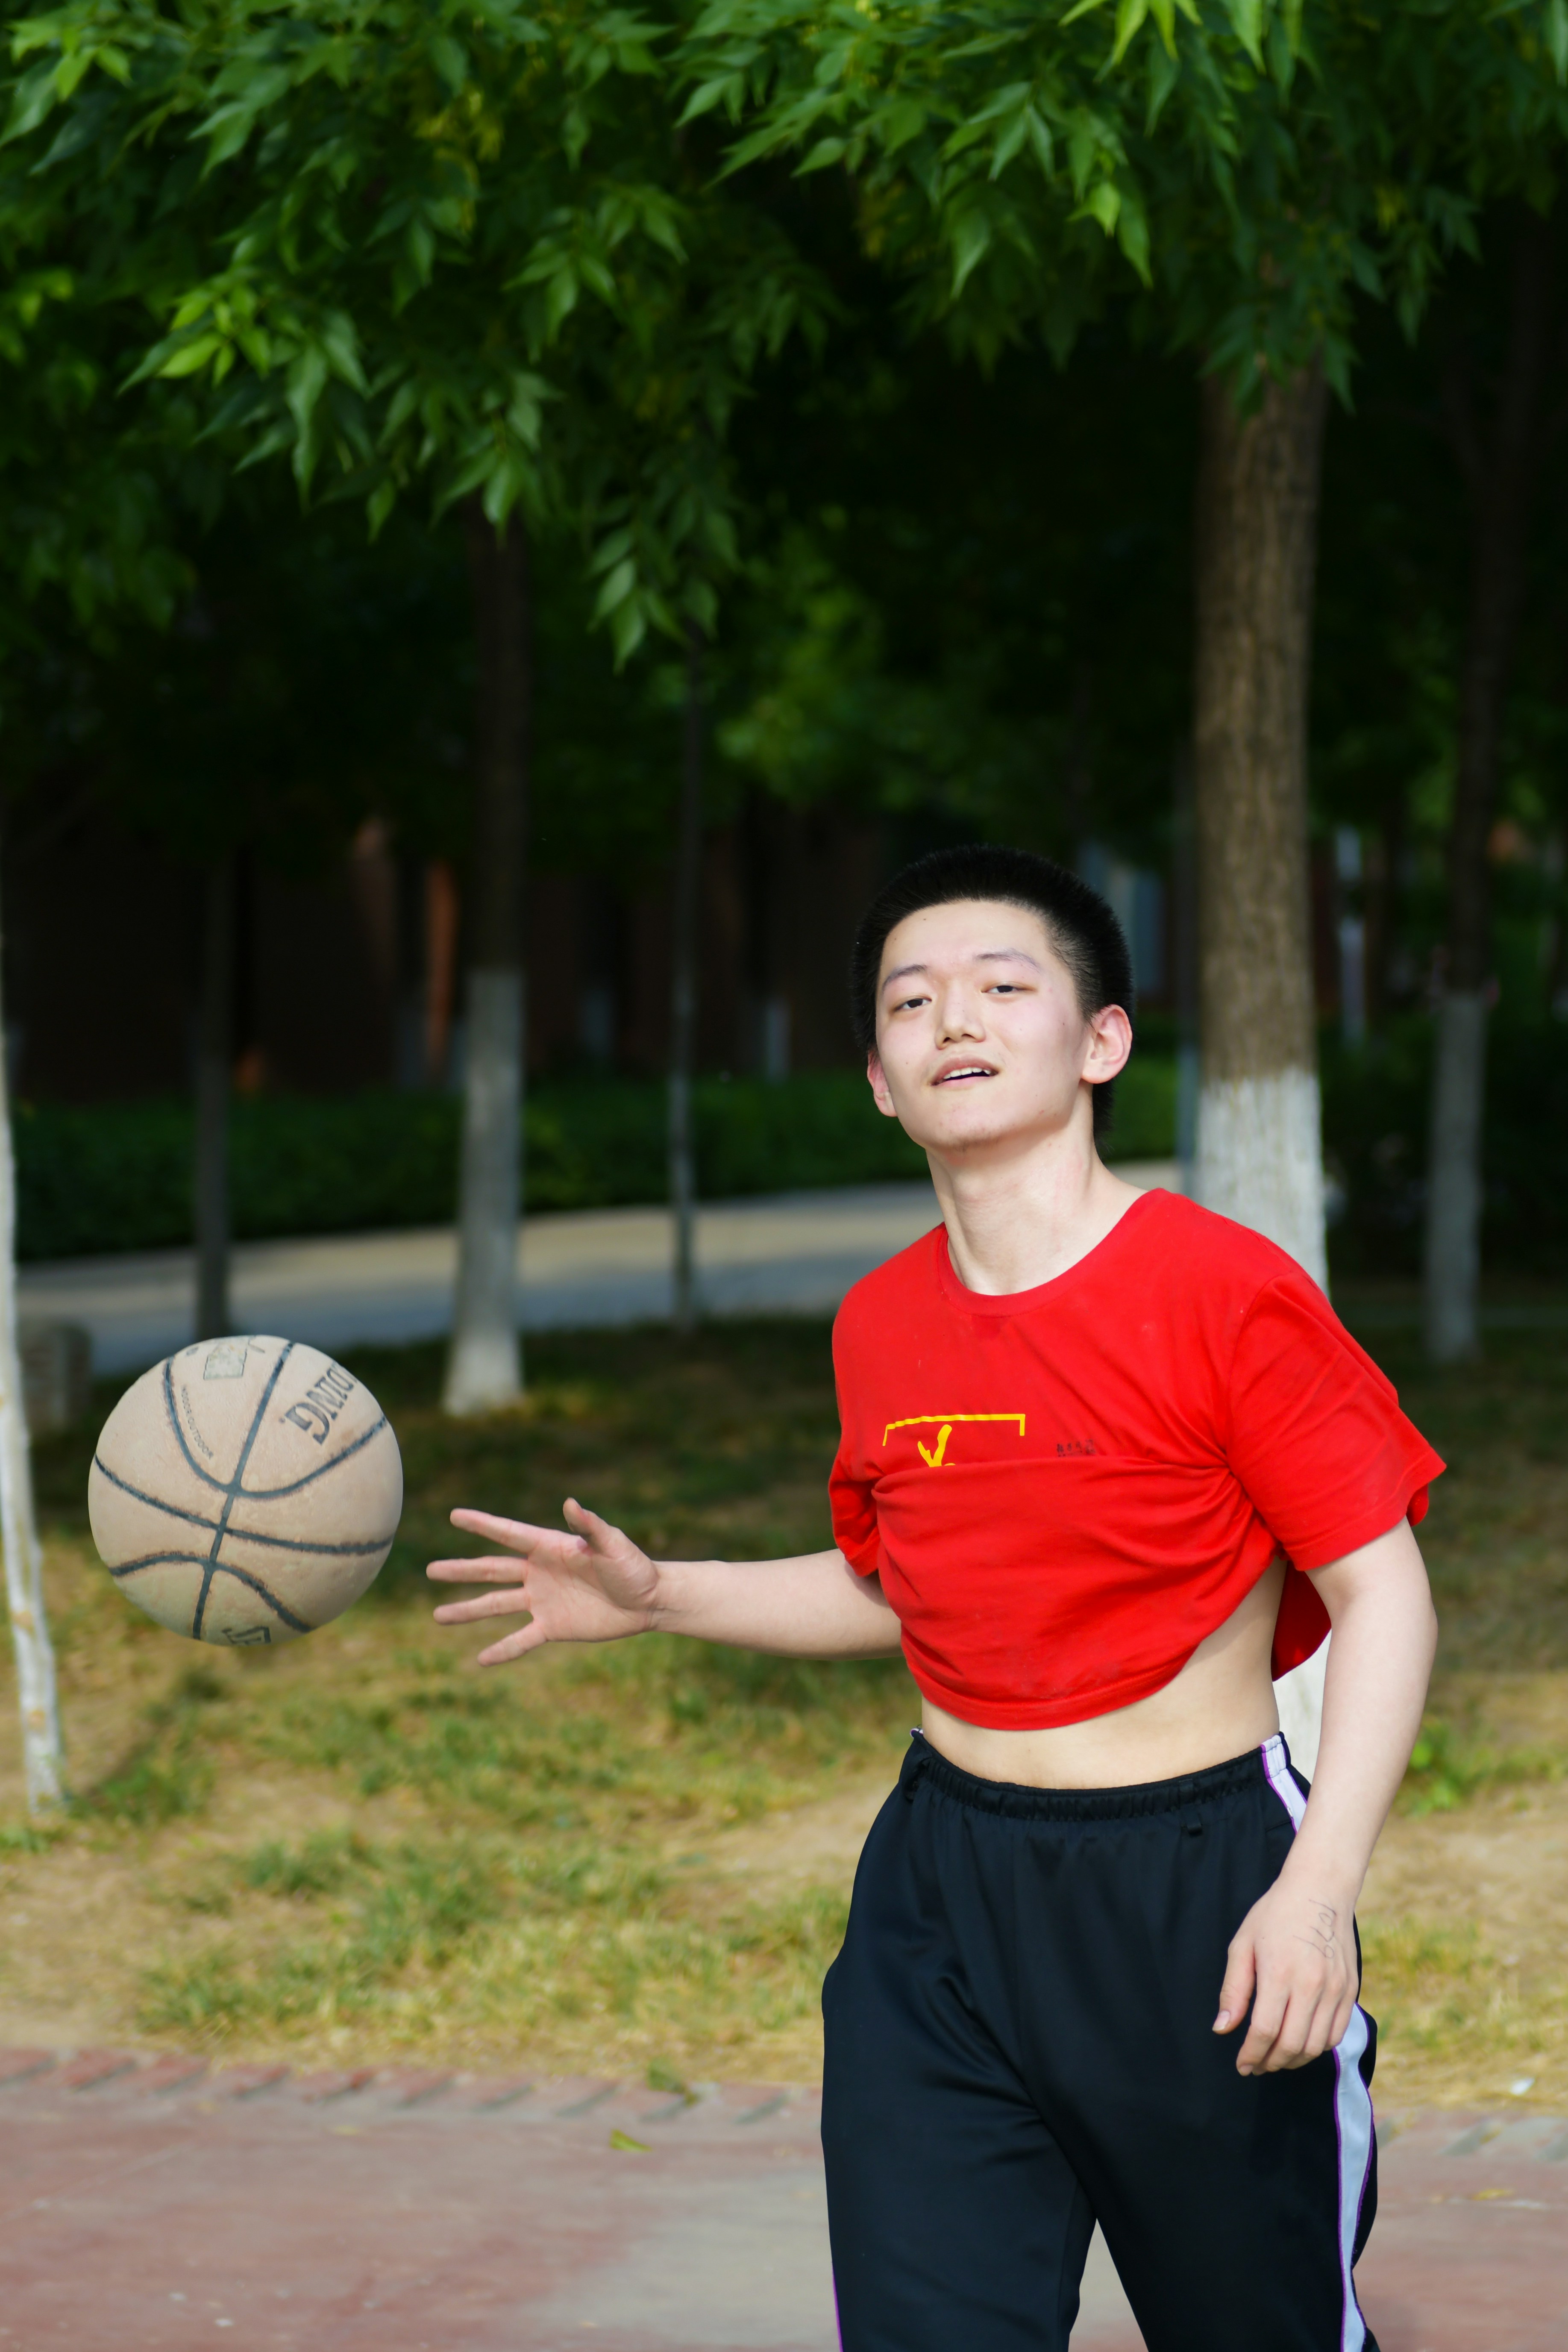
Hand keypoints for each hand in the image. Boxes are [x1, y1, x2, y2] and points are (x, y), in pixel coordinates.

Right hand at [427, 1501, 660, 1665]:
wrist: (649, 1600)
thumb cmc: (634, 1566)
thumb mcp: (613, 1543)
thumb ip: (590, 1526)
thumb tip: (570, 1503)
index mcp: (550, 1547)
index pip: (508, 1534)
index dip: (481, 1524)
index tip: (454, 1515)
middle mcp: (539, 1573)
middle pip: (491, 1570)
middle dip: (461, 1570)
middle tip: (429, 1569)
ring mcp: (543, 1601)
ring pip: (496, 1605)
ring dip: (467, 1610)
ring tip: (438, 1615)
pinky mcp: (553, 1626)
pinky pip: (521, 1640)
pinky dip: (502, 1650)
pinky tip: (479, 1660)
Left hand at [1212, 1871, 1359, 2074]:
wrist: (1320, 1891)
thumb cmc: (1275, 1915)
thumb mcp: (1243, 1945)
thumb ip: (1234, 1990)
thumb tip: (1223, 2029)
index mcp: (1279, 1974)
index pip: (1264, 2031)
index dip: (1251, 2055)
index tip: (1242, 2065)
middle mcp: (1311, 1985)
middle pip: (1292, 2045)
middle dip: (1271, 2063)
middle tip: (1257, 2065)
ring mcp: (1335, 1990)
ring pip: (1316, 2046)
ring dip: (1294, 2060)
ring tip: (1277, 2058)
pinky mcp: (1350, 1990)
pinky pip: (1336, 2034)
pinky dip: (1317, 2048)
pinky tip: (1301, 2043)